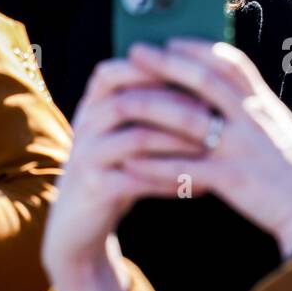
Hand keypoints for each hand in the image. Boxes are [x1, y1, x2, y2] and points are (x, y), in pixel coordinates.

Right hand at [40, 58, 206, 290]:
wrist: (80, 221)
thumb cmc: (117, 167)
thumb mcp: (124, 132)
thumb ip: (147, 107)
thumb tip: (202, 79)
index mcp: (92, 105)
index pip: (112, 72)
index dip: (151, 69)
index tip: (192, 75)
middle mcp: (84, 125)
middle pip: (127, 102)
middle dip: (174, 105)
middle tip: (211, 112)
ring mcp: (86, 157)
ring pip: (135, 139)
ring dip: (177, 141)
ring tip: (210, 148)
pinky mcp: (93, 189)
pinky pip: (136, 179)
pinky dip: (170, 180)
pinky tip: (199, 186)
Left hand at [117, 40, 291, 257]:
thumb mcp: (280, 130)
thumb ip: (254, 110)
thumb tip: (229, 92)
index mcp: (265, 106)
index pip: (232, 64)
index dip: (199, 49)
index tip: (172, 40)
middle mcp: (254, 120)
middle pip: (204, 82)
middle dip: (167, 64)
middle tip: (136, 51)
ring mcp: (242, 149)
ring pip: (189, 120)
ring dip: (151, 107)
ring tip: (120, 101)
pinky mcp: (232, 180)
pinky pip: (185, 169)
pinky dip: (155, 166)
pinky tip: (130, 164)